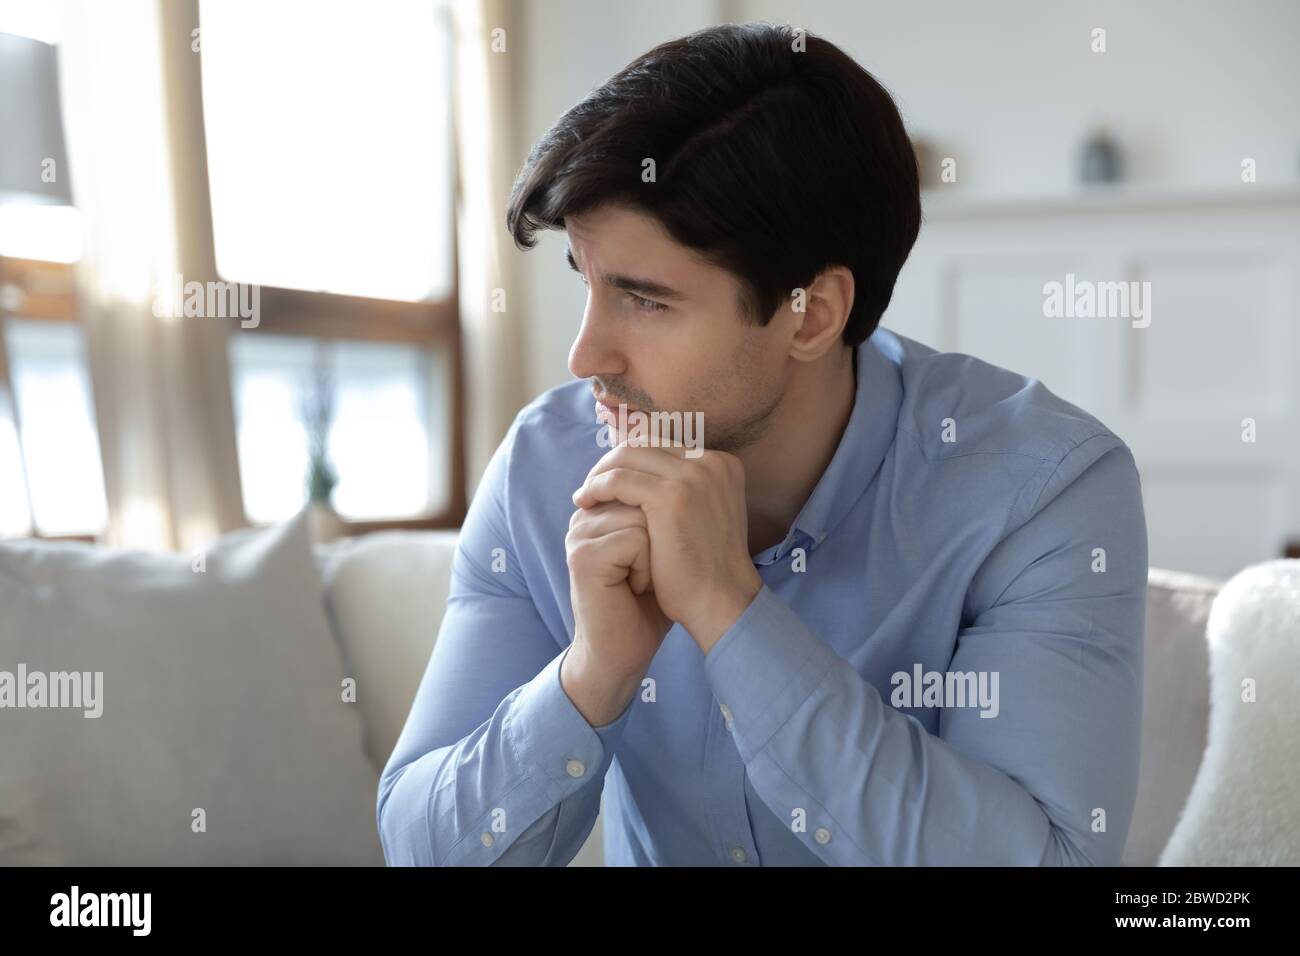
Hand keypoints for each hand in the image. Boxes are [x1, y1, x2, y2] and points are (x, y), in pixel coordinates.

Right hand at [565, 500, 673, 684]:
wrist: (624, 650)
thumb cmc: (648, 603)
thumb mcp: (660, 546)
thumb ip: (663, 510)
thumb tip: (693, 474)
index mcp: (600, 509)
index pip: (645, 484)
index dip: (665, 521)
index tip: (657, 556)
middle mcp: (585, 516)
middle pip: (646, 495)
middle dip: (661, 536)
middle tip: (649, 572)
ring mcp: (580, 534)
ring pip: (643, 515)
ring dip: (656, 553)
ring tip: (641, 580)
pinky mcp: (583, 555)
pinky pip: (635, 539)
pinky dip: (646, 569)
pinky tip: (635, 589)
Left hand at [572, 443, 761, 652]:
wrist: (721, 602)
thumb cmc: (707, 569)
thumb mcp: (703, 516)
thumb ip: (684, 491)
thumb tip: (643, 476)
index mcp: (722, 464)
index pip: (663, 444)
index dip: (631, 457)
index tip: (608, 476)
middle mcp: (712, 462)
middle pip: (645, 442)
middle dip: (612, 461)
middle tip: (591, 484)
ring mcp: (694, 476)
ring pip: (628, 455)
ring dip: (600, 473)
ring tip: (584, 495)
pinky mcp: (671, 496)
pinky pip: (619, 479)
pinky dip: (597, 488)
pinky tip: (585, 503)